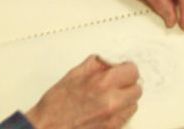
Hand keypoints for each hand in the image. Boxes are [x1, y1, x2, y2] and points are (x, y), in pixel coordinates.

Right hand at [25, 55, 141, 128]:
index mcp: (103, 83)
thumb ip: (97, 65)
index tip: (122, 70)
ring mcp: (113, 118)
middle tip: (117, 83)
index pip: (132, 71)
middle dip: (128, 84)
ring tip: (109, 98)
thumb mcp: (74, 74)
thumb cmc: (55, 105)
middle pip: (137, 88)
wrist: (46, 128)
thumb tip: (110, 61)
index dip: (126, 69)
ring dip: (125, 99)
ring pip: (133, 103)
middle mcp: (112, 101)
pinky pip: (126, 117)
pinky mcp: (112, 128)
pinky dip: (120, 112)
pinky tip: (106, 109)